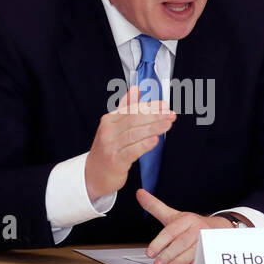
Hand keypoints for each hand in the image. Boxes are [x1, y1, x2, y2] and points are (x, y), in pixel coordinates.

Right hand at [84, 85, 175, 199]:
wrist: (94, 173)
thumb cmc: (107, 149)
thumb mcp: (113, 126)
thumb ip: (126, 107)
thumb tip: (136, 90)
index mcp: (110, 120)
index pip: (132, 109)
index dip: (150, 106)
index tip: (164, 105)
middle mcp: (109, 131)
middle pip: (134, 120)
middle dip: (155, 116)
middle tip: (170, 114)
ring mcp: (111, 146)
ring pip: (134, 134)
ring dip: (153, 128)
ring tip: (167, 125)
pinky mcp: (115, 160)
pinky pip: (132, 151)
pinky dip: (144, 145)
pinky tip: (155, 141)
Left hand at [136, 188, 232, 263]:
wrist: (218, 227)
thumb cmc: (191, 224)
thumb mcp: (173, 215)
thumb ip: (155, 207)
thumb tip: (139, 193)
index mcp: (186, 220)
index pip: (170, 231)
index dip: (159, 243)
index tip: (150, 253)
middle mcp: (197, 228)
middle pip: (181, 242)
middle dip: (169, 254)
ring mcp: (207, 239)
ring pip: (193, 250)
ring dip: (182, 260)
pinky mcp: (213, 248)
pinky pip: (206, 256)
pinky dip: (199, 262)